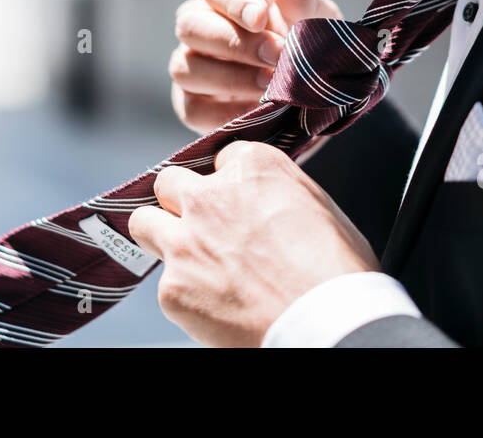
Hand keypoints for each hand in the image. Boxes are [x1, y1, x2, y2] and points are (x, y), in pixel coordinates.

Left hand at [128, 139, 380, 346]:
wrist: (323, 325)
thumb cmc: (337, 270)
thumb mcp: (320, 206)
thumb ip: (280, 191)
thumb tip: (269, 200)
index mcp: (252, 167)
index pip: (222, 158)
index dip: (230, 183)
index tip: (240, 203)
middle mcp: (210, 196)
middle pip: (170, 181)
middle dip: (181, 200)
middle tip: (201, 226)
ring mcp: (185, 241)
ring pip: (144, 221)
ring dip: (160, 234)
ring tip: (187, 259)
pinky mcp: (172, 287)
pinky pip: (165, 283)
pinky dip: (185, 294)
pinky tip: (215, 307)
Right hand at [169, 0, 341, 133]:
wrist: (313, 90)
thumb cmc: (309, 41)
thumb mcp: (316, 19)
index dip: (234, 1)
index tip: (260, 18)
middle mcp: (201, 22)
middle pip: (190, 25)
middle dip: (234, 43)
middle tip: (275, 56)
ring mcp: (191, 62)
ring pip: (184, 67)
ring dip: (228, 78)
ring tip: (269, 86)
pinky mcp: (191, 102)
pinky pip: (191, 108)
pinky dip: (222, 114)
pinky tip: (255, 113)